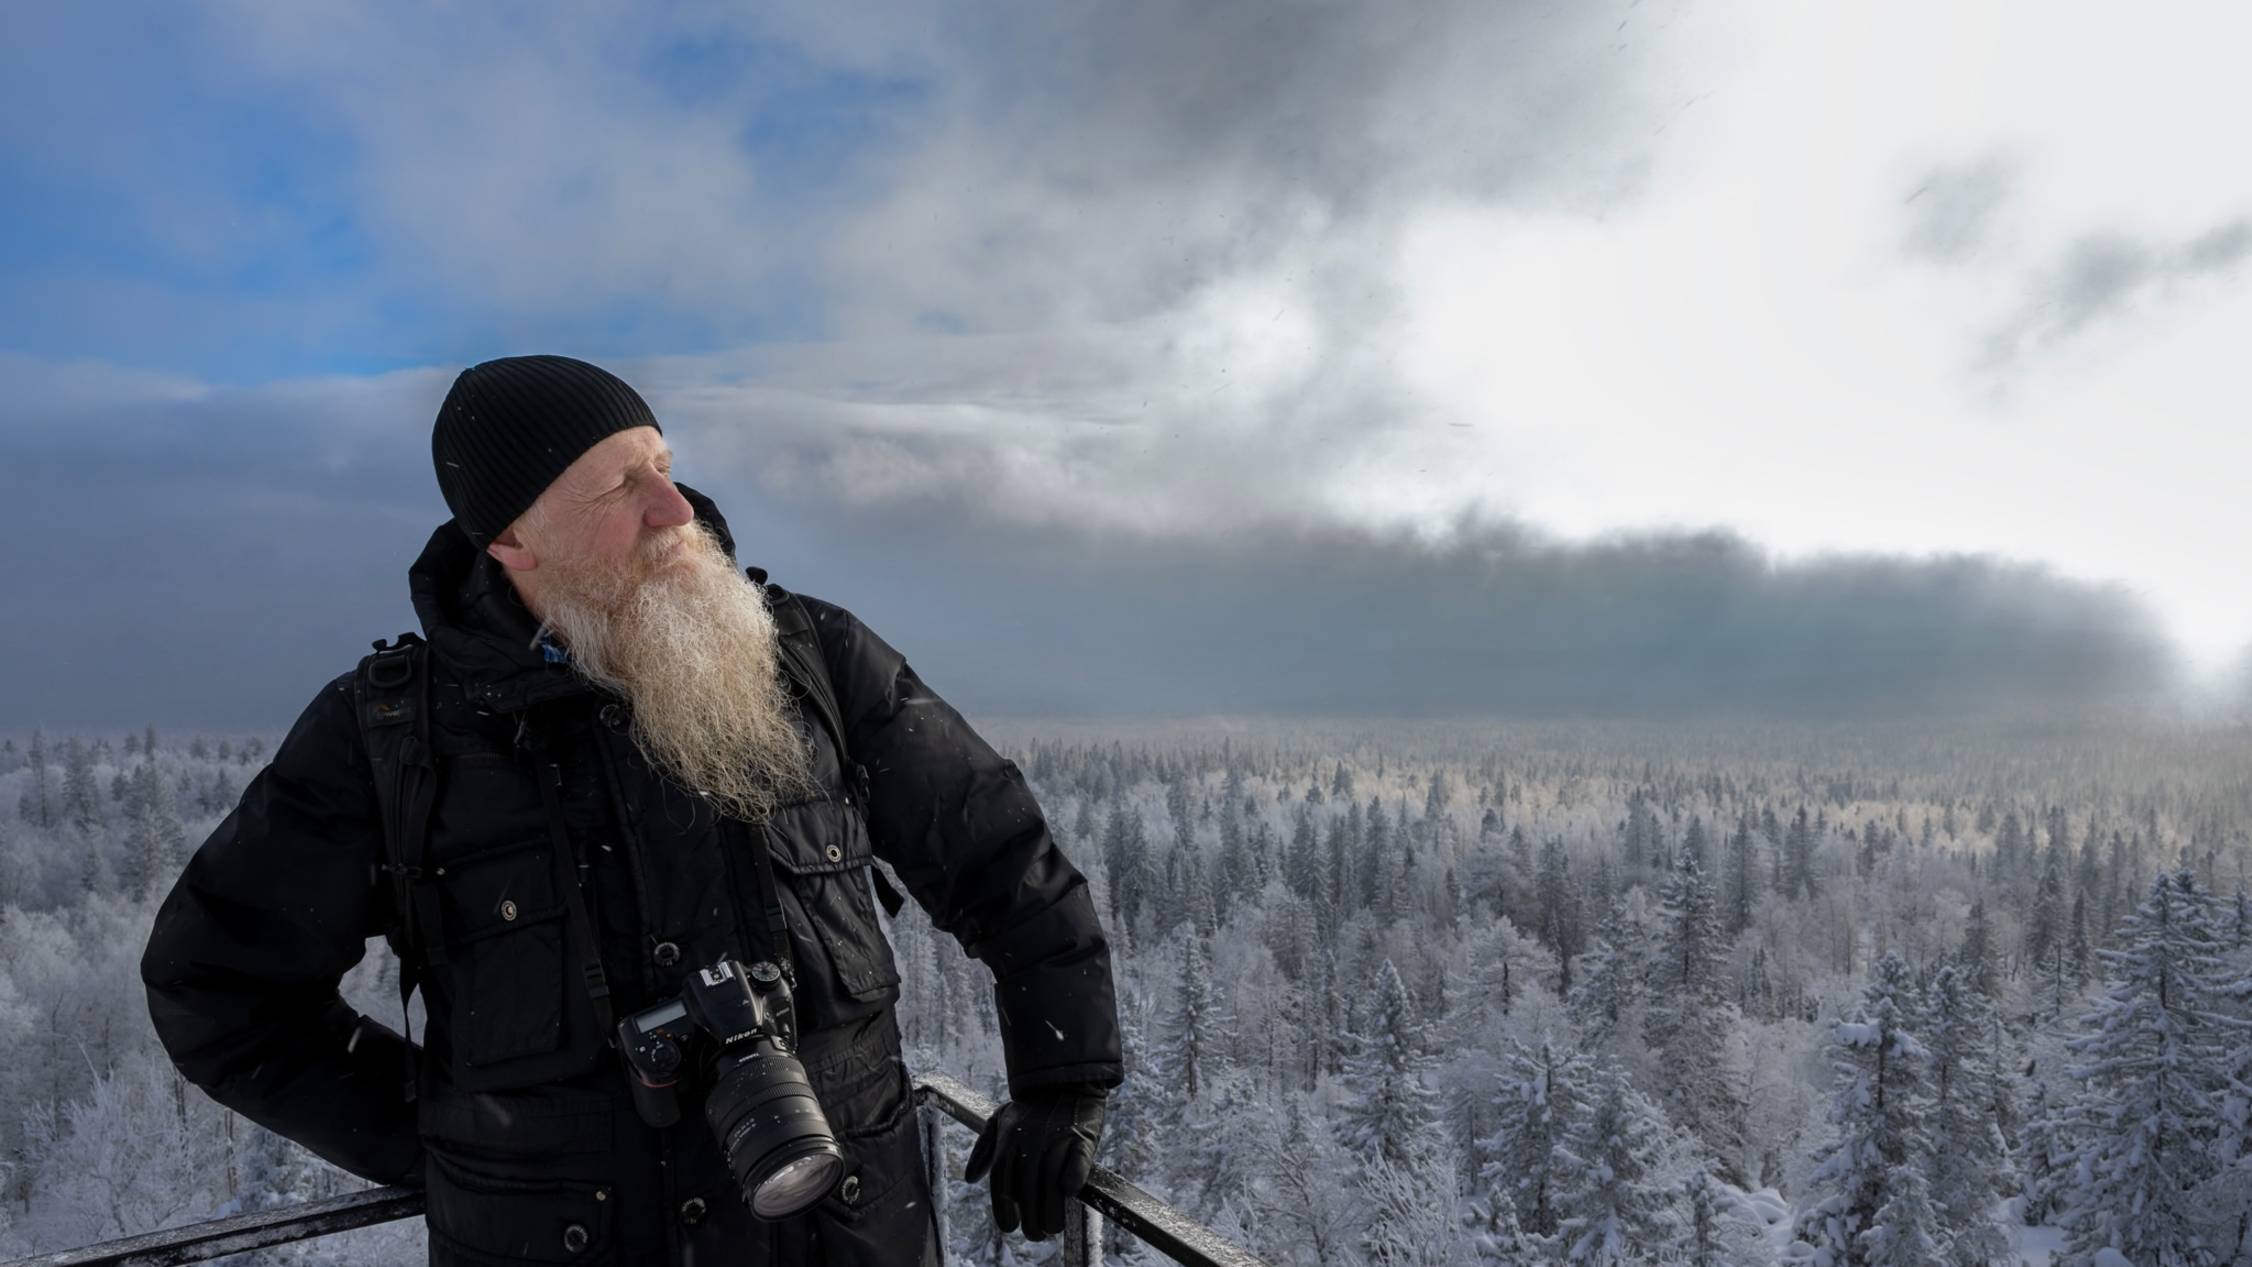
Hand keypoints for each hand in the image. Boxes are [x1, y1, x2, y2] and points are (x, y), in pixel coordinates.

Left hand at [962, 1086, 1105, 1240]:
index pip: (1001, 1180)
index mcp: (1008, 1138)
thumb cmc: (1031, 1107)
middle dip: (1030, 1218)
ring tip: (1052, 1228)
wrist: (1065, 1080)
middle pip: (1026, 1187)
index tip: (1009, 1226)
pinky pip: (1077, 1163)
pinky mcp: (1081, 1138)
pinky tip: (1070, 1193)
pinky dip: (1073, 1179)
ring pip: (1051, 1181)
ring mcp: (1056, 1138)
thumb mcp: (1001, 1120)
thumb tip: (969, 1178)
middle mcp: (1030, 1139)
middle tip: (1035, 1234)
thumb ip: (985, 1148)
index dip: (1003, 1207)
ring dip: (1052, 1210)